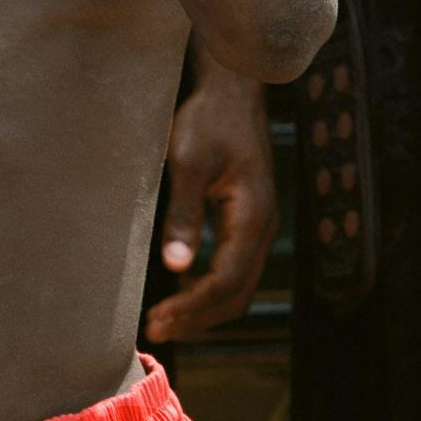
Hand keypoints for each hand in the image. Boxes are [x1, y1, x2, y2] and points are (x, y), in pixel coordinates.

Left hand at [144, 63, 276, 342]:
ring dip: (205, 307)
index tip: (157, 318)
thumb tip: (174, 265)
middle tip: (158, 329)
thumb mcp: (189, 161)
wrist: (233, 91)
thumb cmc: (210, 119)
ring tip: (167, 319)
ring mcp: (259, 225)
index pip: (225, 281)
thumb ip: (183, 214)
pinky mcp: (248, 219)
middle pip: (237, 293)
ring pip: (239, 285)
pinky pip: (235, 267)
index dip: (191, 306)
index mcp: (252, 217)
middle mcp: (263, 227)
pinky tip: (182, 289)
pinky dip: (211, 287)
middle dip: (198, 317)